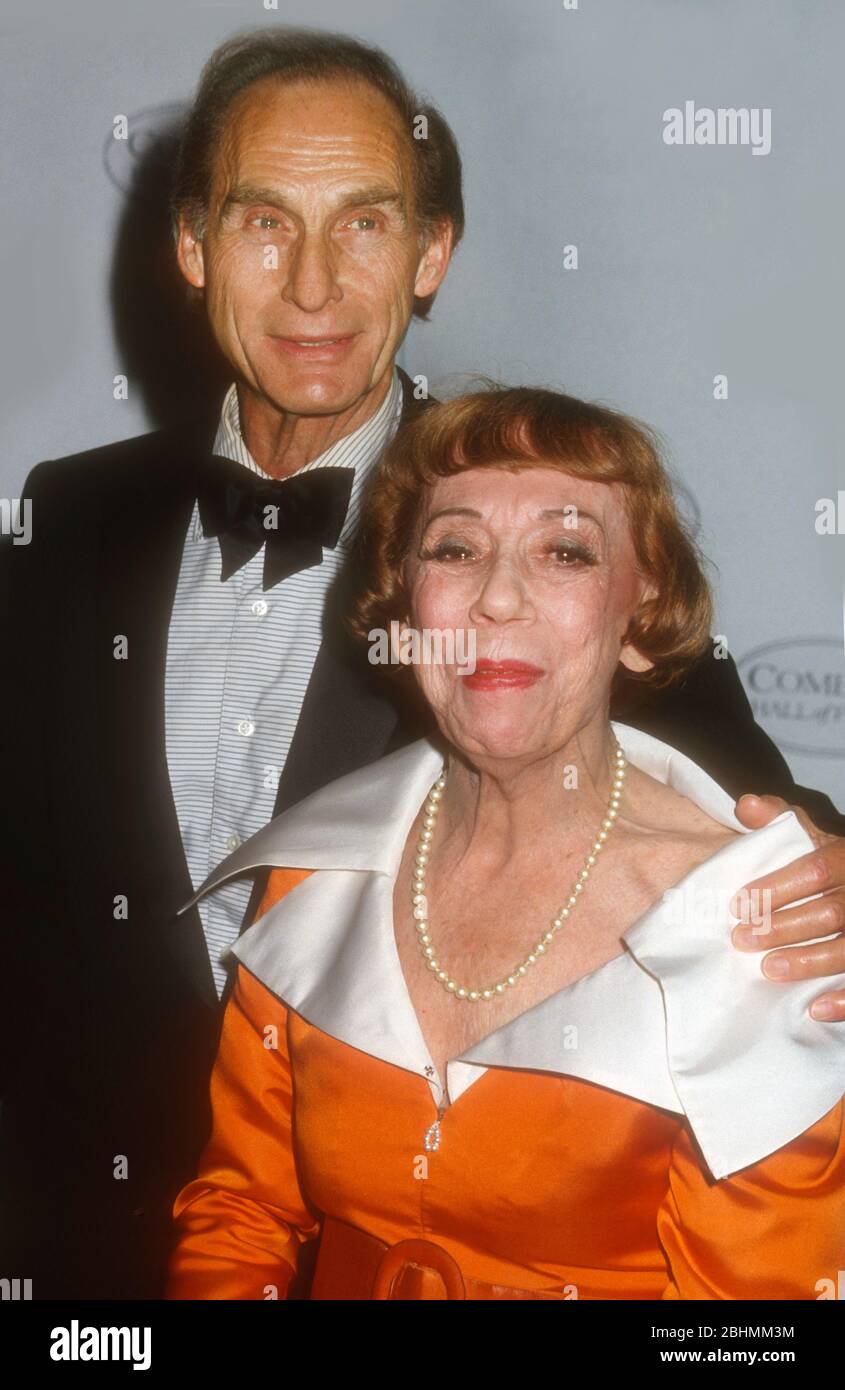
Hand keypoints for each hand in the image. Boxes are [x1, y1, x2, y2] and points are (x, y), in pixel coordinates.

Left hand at [731, 795, 844, 1020]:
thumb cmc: (832, 864)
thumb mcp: (811, 837)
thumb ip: (779, 820)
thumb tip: (746, 805)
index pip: (815, 870)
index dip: (777, 887)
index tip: (738, 904)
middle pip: (830, 912)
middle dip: (783, 927)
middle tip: (741, 939)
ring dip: (808, 962)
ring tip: (768, 969)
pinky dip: (844, 999)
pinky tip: (815, 1009)